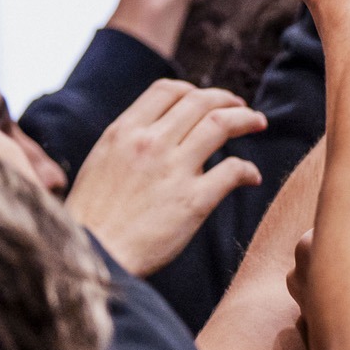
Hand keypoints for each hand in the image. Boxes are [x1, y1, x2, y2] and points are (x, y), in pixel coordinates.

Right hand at [67, 79, 265, 275]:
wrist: (90, 259)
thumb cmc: (91, 220)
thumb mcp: (99, 164)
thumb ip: (128, 142)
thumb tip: (157, 130)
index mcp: (124, 132)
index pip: (167, 90)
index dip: (193, 90)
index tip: (207, 100)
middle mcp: (150, 143)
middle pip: (200, 102)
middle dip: (227, 99)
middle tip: (241, 107)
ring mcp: (173, 170)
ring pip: (221, 125)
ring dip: (246, 120)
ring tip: (258, 123)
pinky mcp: (193, 201)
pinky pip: (233, 170)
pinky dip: (248, 169)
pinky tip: (252, 177)